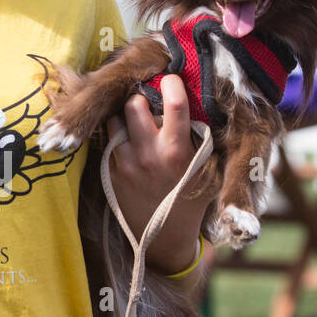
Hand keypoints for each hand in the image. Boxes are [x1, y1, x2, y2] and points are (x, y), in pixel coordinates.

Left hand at [104, 73, 207, 273]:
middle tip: (149, 103)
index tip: (171, 79)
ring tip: (137, 123)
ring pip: (115, 119)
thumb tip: (206, 103)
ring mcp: (125, 162)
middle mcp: (149, 154)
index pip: (174, 104)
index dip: (172, 84)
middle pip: (134, 103)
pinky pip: (107, 140)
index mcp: (178, 151)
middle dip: (141, 98)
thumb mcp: (209, 169)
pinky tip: (129, 142)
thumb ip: (202, 138)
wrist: (164, 237)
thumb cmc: (191, 198)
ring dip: (124, 116)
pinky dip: (117, 136)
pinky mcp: (109, 171)